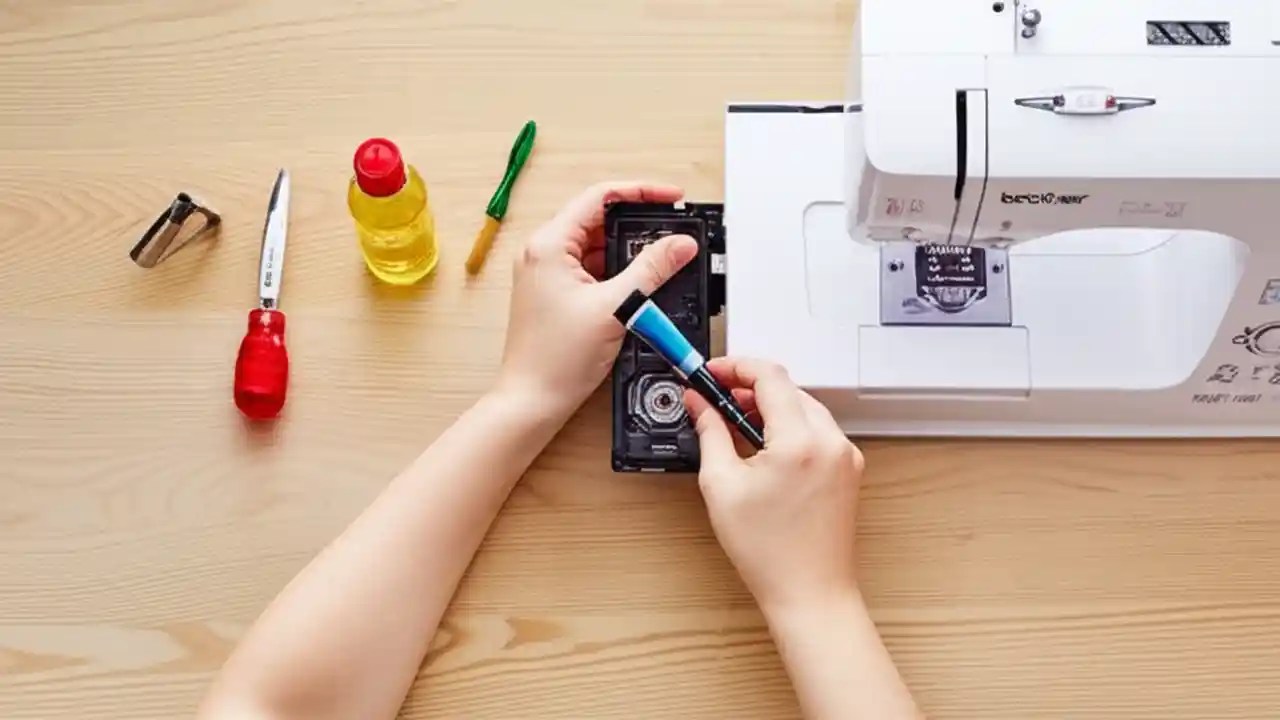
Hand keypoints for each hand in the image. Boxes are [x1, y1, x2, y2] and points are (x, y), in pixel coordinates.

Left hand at [496, 181, 699, 416]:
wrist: (533, 399)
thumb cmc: (556, 359)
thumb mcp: (615, 307)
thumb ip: (651, 270)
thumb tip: (680, 244)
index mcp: (549, 244)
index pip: (600, 197)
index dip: (641, 192)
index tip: (671, 198)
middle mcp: (543, 252)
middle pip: (599, 220)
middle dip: (638, 225)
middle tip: (672, 232)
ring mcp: (548, 273)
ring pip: (597, 246)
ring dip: (628, 252)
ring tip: (660, 262)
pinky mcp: (556, 293)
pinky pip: (591, 269)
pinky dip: (617, 272)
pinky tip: (639, 285)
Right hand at [685, 358, 864, 613]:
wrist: (810, 593)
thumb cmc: (770, 552)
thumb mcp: (722, 486)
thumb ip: (710, 433)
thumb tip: (699, 404)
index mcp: (800, 442)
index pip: (770, 375)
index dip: (735, 366)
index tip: (712, 372)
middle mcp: (830, 442)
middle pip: (788, 388)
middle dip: (749, 387)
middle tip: (716, 399)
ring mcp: (845, 456)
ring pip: (805, 407)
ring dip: (770, 406)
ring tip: (738, 425)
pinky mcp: (849, 469)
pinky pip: (817, 430)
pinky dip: (790, 426)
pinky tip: (765, 446)